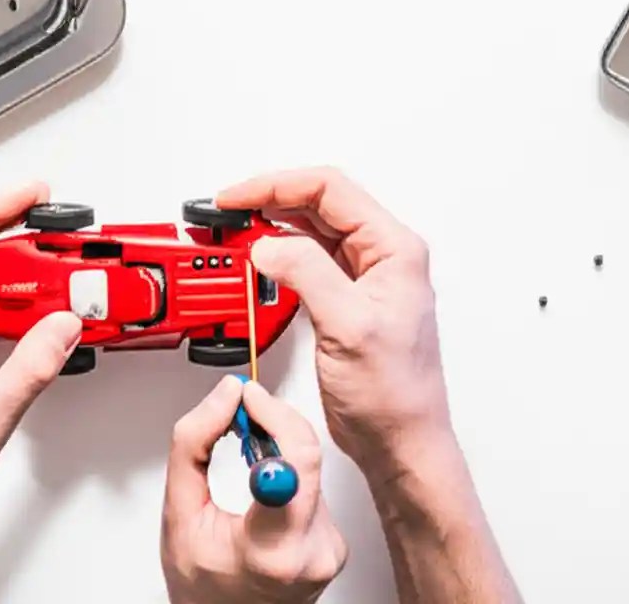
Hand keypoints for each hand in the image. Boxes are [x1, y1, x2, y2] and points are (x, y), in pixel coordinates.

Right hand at [161, 376, 346, 603]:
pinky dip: (290, 477)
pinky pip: (316, 488)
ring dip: (280, 451)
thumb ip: (194, 445)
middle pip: (307, 455)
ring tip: (246, 462)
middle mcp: (314, 550)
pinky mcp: (336, 545)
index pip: (294, 461)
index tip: (249, 400)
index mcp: (272, 548)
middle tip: (242, 413)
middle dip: (273, 421)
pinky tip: (265, 489)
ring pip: (312, 468)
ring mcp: (331, 549)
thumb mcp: (178, 515)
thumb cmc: (203, 586)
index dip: (273, 416)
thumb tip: (225, 396)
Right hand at [217, 168, 447, 471]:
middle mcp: (381, 258)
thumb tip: (269, 245)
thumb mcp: (348, 326)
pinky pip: (307, 262)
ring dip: (271, 228)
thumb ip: (308, 274)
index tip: (238, 198)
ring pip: (310, 232)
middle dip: (270, 202)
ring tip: (236, 233)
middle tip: (228, 213)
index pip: (330, 189)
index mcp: (394, 250)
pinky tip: (258, 262)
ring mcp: (363, 279)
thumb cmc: (395, 394)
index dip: (277, 186)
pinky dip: (278, 257)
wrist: (400, 442)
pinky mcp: (344, 301)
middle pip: (318, 204)